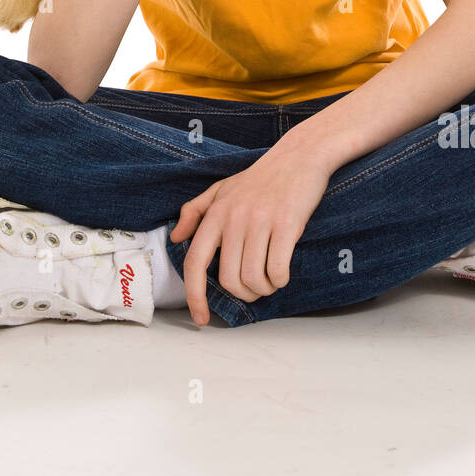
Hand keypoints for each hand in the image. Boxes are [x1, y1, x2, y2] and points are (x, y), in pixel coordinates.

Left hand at [168, 140, 331, 326]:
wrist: (299, 156)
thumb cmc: (260, 177)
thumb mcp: (222, 188)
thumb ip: (195, 212)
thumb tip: (175, 238)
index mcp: (215, 212)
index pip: (195, 262)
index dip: (194, 296)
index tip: (201, 319)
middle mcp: (234, 218)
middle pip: (229, 279)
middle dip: (244, 294)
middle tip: (255, 288)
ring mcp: (260, 220)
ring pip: (253, 278)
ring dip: (263, 289)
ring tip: (270, 279)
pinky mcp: (287, 223)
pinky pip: (277, 270)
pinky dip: (280, 280)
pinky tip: (283, 273)